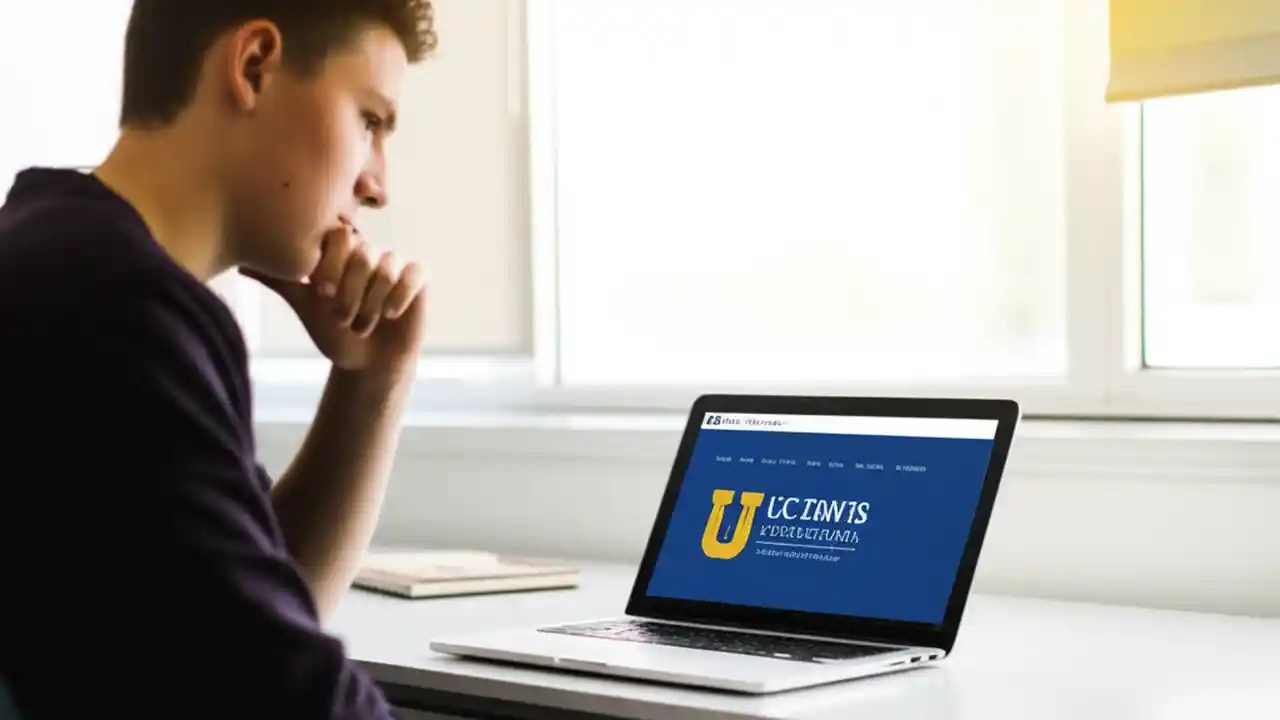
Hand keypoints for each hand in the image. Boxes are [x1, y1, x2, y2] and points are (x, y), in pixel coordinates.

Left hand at [240, 225, 426, 375]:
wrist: (368, 363)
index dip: (332, 268)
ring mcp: (394, 262)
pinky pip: (413, 274)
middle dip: (351, 292)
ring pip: (386, 268)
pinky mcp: (419, 277)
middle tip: (343, 317)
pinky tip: (389, 315)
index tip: (322, 295)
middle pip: (363, 253)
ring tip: (365, 325)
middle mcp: (368, 251)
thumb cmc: (334, 333)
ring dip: (372, 304)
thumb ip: (281, 281)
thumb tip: (239, 265)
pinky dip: (399, 296)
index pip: (338, 238)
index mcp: (340, 252)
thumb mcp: (305, 307)